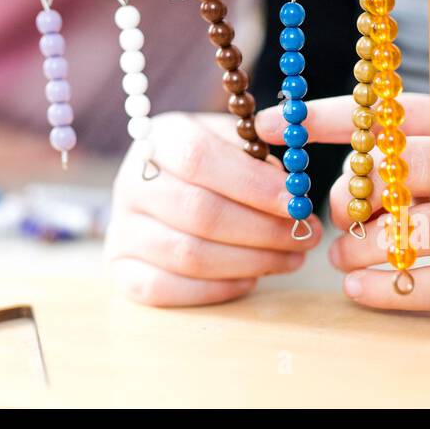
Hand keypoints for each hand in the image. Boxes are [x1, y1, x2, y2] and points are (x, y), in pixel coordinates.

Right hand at [104, 111, 322, 305]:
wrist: (165, 194)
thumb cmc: (215, 166)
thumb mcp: (234, 144)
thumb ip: (259, 159)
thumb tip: (293, 188)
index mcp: (159, 139)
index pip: (199, 158)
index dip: (252, 183)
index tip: (297, 201)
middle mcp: (130, 183)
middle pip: (198, 212)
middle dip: (263, 228)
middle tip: (307, 235)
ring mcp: (122, 230)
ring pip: (189, 255)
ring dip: (252, 261)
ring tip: (292, 256)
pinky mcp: (123, 272)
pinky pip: (168, 289)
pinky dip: (218, 288)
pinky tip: (251, 277)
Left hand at [254, 93, 429, 320]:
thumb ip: (393, 148)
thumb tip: (306, 160)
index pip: (390, 109)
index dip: (326, 117)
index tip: (270, 125)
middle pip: (402, 168)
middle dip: (351, 196)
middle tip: (334, 220)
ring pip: (418, 230)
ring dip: (364, 250)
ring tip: (343, 260)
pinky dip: (392, 291)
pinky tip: (360, 289)